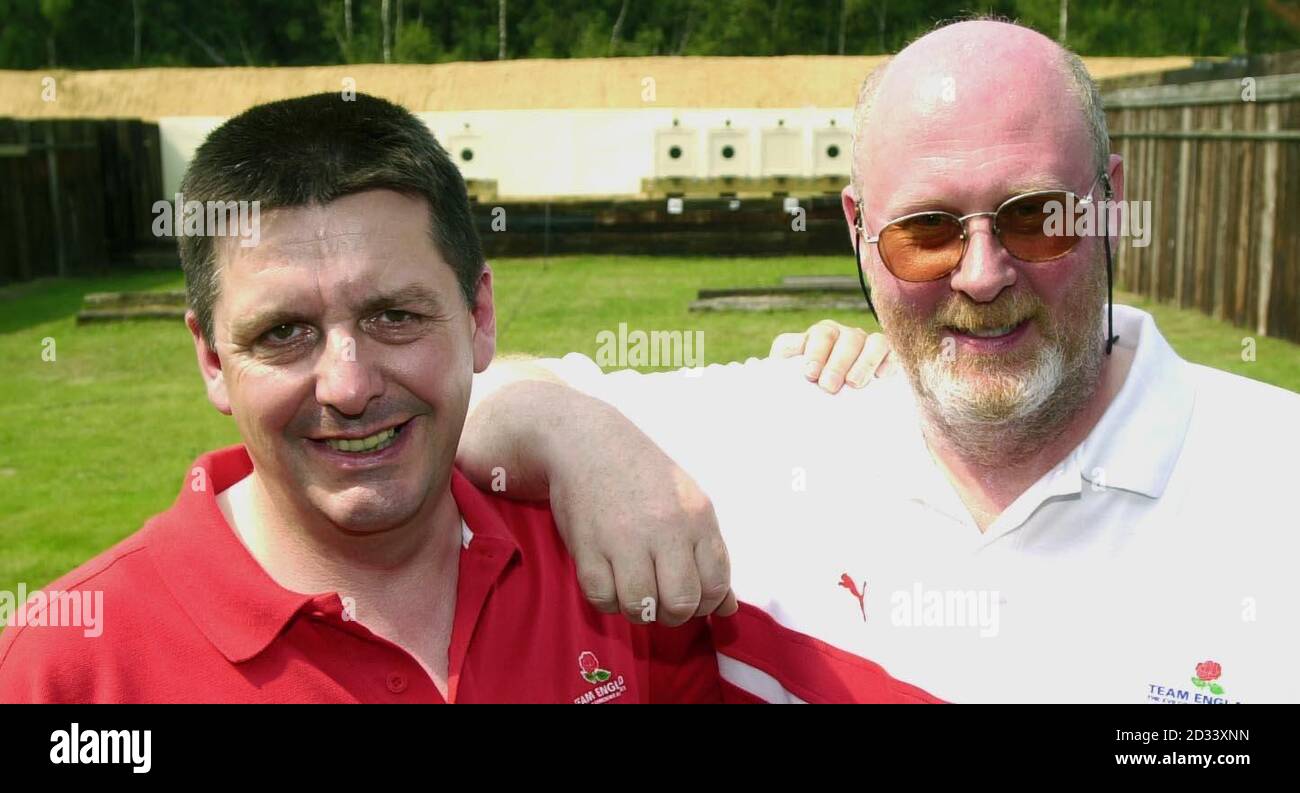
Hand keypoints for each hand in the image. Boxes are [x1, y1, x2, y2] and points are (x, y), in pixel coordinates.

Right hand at [458, 376, 737, 626]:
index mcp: (697, 516)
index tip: (689, 595)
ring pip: (640, 608)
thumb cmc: (644, 478)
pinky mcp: (587, 546)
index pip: (715, 585)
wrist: (589, 443)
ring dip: (638, 611)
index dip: (705, 603)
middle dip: (673, 614)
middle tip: (661, 600)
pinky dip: (608, 600)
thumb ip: (710, 556)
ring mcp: (623, 538)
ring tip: (634, 591)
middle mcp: (664, 528)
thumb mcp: (688, 505)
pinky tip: (610, 580)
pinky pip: (602, 599)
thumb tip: (728, 609)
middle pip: (680, 604)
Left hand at [769, 320, 893, 393]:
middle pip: (838, 337)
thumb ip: (778, 375)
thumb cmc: (810, 389)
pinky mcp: (885, 355)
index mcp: (815, 339)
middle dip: (834, 361)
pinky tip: (881, 377)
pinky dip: (886, 361)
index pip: (814, 337)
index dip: (812, 352)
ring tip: (854, 384)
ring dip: (860, 361)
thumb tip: (757, 378)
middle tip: (828, 386)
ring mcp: (863, 343)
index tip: (809, 374)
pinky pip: (889, 350)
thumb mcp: (791, 380)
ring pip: (867, 341)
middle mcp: (839, 336)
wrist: (839, 401)